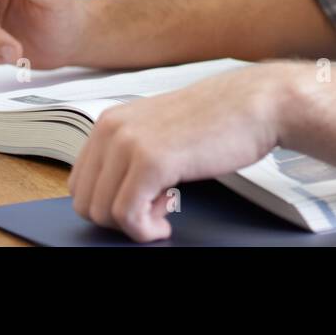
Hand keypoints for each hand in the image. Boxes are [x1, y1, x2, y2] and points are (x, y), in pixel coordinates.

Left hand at [69, 64, 286, 241]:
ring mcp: (129, 144)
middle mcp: (112, 129)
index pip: (80, 183)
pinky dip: (145, 230)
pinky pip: (128, 216)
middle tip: (156, 208)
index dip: (108, 204)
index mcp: (110, 122)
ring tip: (167, 209)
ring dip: (136, 224)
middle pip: (86, 202)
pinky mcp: (151, 161)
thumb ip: (130, 156)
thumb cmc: (217, 119)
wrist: (256, 104)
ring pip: (103, 213)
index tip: (139, 203)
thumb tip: (110, 199)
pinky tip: (166, 222)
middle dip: (119, 218)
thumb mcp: (159, 133)